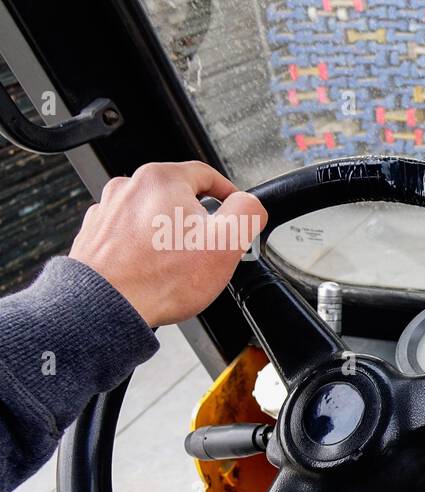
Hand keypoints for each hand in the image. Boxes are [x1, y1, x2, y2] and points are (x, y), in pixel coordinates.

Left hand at [70, 161, 267, 326]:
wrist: (106, 306)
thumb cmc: (160, 278)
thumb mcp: (227, 242)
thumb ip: (248, 212)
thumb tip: (251, 204)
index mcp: (162, 179)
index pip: (207, 174)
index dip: (229, 195)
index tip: (235, 213)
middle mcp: (129, 187)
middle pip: (178, 196)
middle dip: (198, 220)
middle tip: (208, 250)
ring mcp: (108, 210)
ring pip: (153, 215)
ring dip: (170, 234)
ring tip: (178, 265)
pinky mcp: (95, 234)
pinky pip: (130, 234)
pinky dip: (144, 247)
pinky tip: (153, 269)